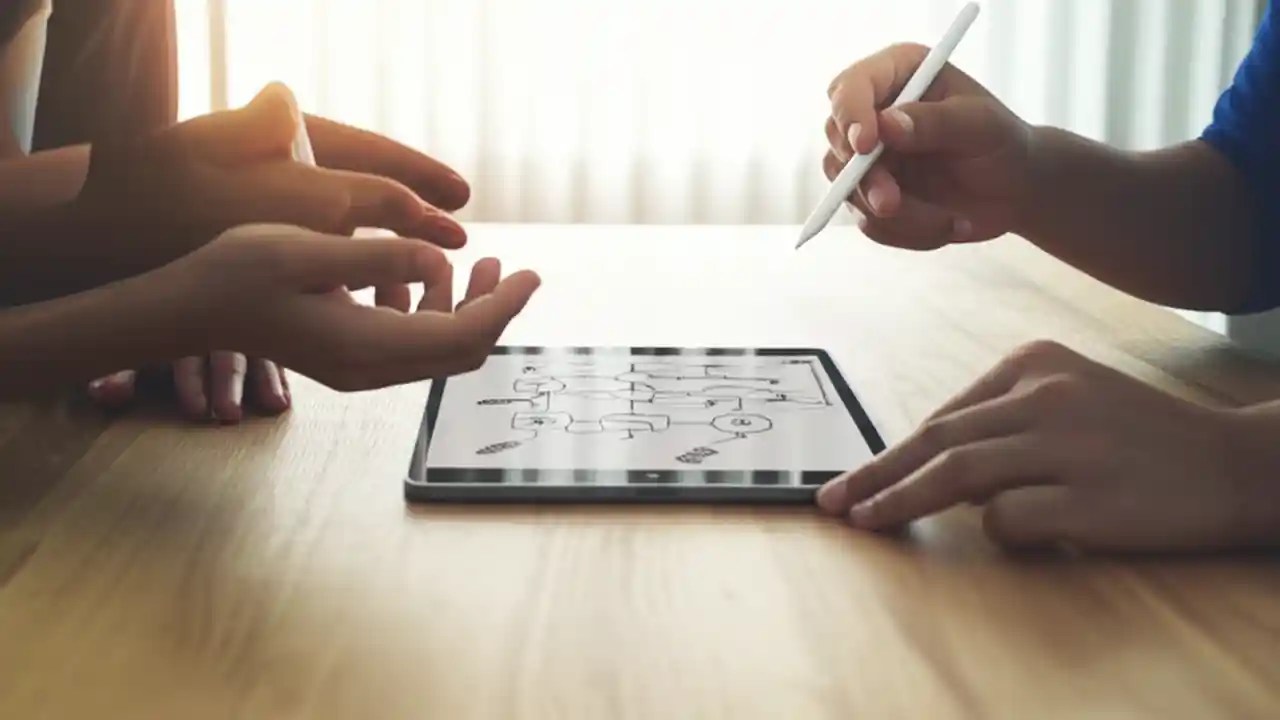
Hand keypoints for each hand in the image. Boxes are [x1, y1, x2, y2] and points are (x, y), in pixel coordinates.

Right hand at [84, 83, 474, 420]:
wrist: (190, 307)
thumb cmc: (240, 273)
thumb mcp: (310, 251)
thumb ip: (379, 257)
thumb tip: (439, 258)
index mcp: (369, 346)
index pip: (464, 337)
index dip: (504, 306)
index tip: (531, 274)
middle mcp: (372, 368)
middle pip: (460, 350)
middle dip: (493, 308)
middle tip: (508, 263)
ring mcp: (360, 368)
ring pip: (437, 345)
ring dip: (462, 305)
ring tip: (475, 258)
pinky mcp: (349, 358)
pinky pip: (409, 339)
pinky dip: (427, 307)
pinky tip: (415, 271)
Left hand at [815, 340, 1279, 551]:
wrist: (1236, 463)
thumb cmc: (1141, 436)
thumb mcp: (1070, 397)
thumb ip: (1002, 420)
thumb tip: (936, 469)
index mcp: (1033, 362)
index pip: (943, 415)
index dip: (891, 453)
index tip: (855, 479)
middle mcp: (1044, 395)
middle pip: (936, 441)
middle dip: (876, 474)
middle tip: (833, 501)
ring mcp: (1066, 445)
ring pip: (957, 474)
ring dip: (901, 502)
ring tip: (867, 522)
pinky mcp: (1086, 497)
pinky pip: (1009, 519)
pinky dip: (997, 531)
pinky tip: (1025, 532)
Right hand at [825, 43, 1032, 248]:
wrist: (1016, 190)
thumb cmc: (1003, 142)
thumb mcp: (981, 125)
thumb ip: (936, 121)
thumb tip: (886, 125)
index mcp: (897, 75)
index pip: (850, 88)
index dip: (850, 114)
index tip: (867, 146)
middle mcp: (874, 114)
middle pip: (838, 143)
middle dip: (866, 180)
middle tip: (893, 204)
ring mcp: (868, 159)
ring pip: (850, 191)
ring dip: (897, 218)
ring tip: (950, 221)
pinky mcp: (871, 196)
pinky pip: (870, 223)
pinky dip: (908, 234)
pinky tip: (947, 225)